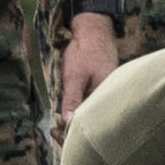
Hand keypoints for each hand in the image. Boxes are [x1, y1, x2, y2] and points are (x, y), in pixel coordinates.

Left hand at [56, 14, 116, 132]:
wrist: (94, 30)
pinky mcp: (101, 89)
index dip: (73, 132)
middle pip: (92, 122)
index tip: (56, 134)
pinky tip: (68, 113)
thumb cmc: (86, 51)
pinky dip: (80, 110)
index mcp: (107, 97)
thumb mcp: (74, 77)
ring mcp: (106, 93)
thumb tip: (68, 122)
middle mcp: (110, 97)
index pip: (91, 123)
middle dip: (73, 129)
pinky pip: (91, 104)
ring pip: (91, 113)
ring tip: (58, 126)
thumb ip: (72, 99)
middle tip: (54, 132)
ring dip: (76, 120)